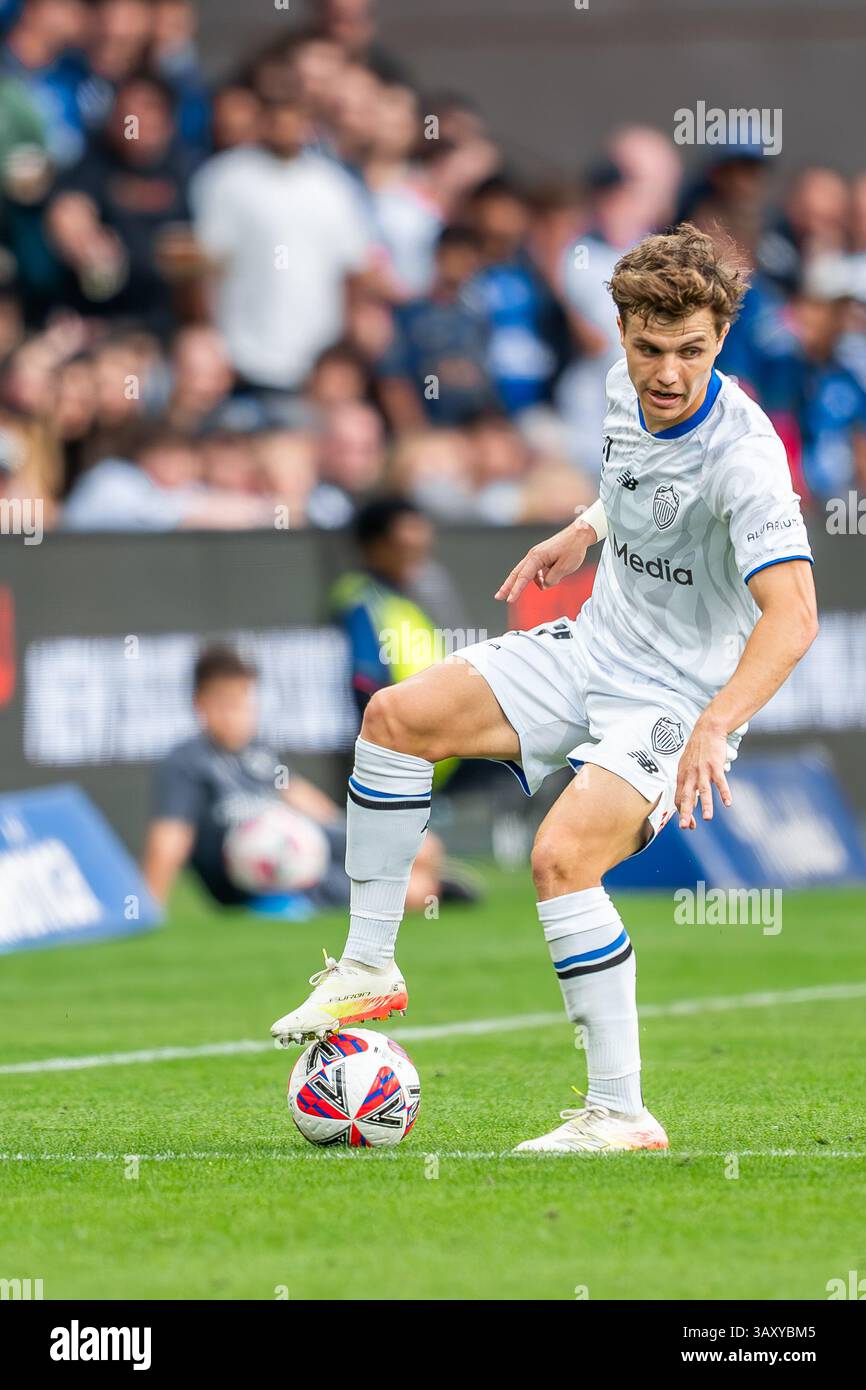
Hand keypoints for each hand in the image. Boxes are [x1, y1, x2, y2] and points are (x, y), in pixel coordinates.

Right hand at [495, 519, 595, 603]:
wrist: (579, 534)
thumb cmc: (573, 547)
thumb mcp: (564, 568)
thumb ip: (551, 580)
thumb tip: (544, 585)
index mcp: (537, 557)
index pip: (523, 577)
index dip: (516, 590)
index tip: (509, 600)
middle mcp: (533, 555)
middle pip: (516, 573)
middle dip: (507, 586)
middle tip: (498, 597)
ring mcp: (536, 555)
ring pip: (525, 572)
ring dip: (525, 583)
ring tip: (526, 590)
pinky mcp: (542, 556)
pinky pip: (535, 570)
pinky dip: (537, 578)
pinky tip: (544, 582)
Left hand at [675, 714, 731, 828]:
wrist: (707, 730)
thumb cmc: (697, 749)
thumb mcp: (685, 765)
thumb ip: (686, 781)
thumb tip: (686, 797)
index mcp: (682, 776)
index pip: (679, 798)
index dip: (683, 812)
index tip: (688, 825)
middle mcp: (690, 774)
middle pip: (687, 797)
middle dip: (686, 813)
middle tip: (685, 827)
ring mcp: (703, 770)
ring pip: (704, 791)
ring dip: (706, 806)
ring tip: (707, 818)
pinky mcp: (715, 766)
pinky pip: (720, 782)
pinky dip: (724, 793)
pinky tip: (728, 803)